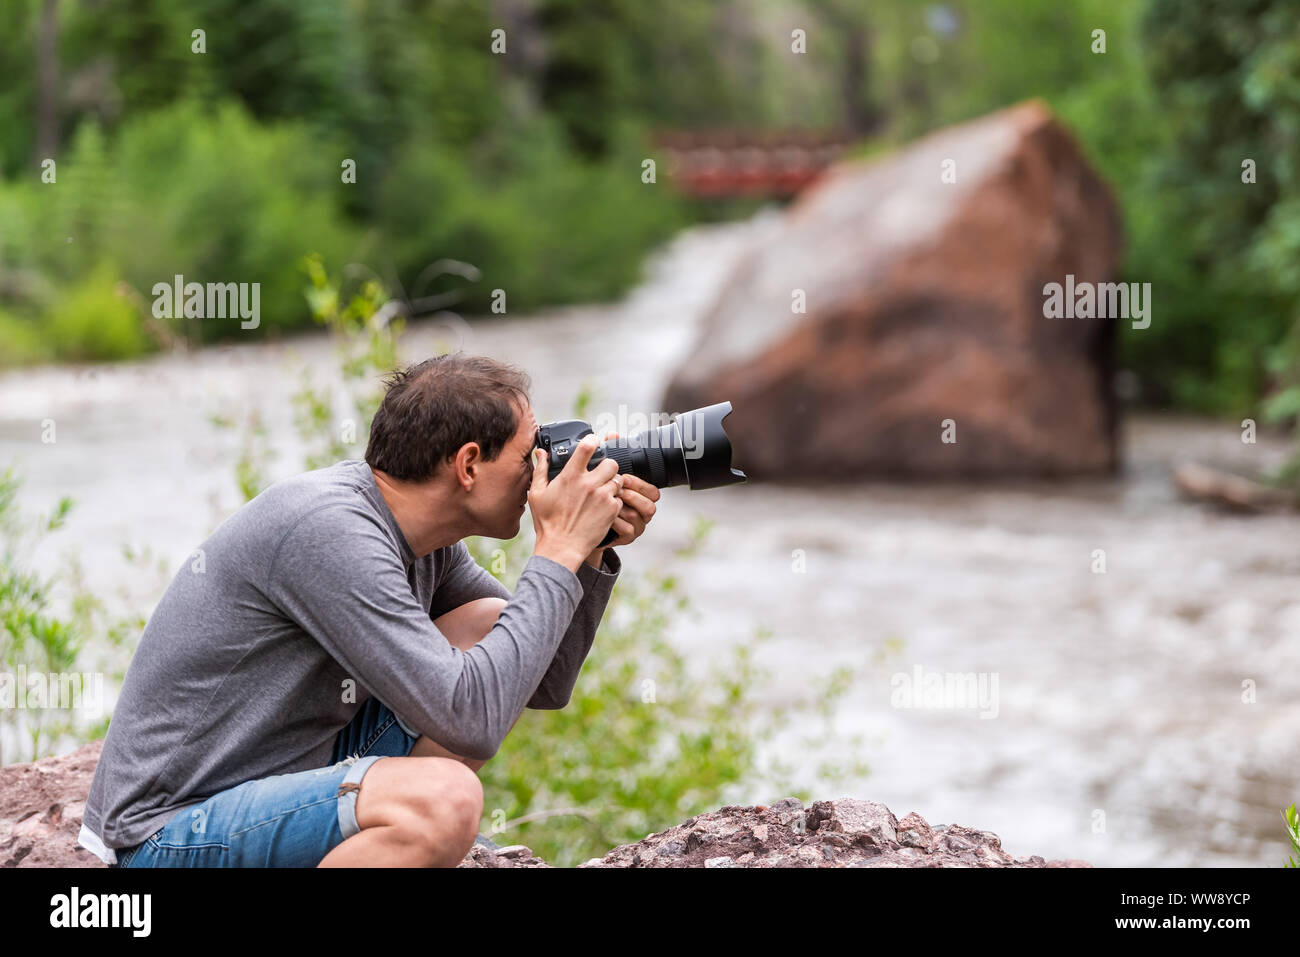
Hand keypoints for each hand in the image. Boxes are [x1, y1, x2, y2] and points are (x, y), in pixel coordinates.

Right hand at [529, 432, 623, 572]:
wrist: (561, 547)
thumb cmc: (547, 522)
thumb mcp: (537, 494)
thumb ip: (541, 470)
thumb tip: (540, 453)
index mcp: (571, 476)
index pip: (587, 446)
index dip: (593, 440)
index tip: (594, 441)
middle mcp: (589, 484)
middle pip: (611, 462)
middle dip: (608, 466)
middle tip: (601, 473)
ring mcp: (603, 497)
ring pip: (618, 480)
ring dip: (612, 483)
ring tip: (602, 491)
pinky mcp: (612, 510)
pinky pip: (619, 498)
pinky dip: (614, 500)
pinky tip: (603, 506)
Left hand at [592, 431, 659, 549]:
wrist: (581, 527)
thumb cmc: (595, 498)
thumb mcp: (603, 476)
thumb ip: (610, 455)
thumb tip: (612, 434)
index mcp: (640, 495)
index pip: (653, 489)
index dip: (640, 483)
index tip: (624, 476)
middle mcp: (642, 510)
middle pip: (652, 503)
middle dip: (635, 494)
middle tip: (618, 488)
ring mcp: (637, 525)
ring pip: (641, 516)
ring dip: (626, 507)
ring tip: (611, 502)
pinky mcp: (627, 538)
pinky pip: (628, 531)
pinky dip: (618, 523)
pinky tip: (606, 518)